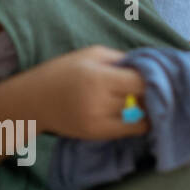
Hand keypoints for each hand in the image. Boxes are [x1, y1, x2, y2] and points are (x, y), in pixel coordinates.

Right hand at [30, 46, 150, 139]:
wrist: (31, 101)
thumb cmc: (64, 71)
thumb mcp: (93, 54)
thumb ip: (124, 59)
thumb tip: (153, 66)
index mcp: (99, 78)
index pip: (142, 82)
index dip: (155, 78)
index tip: (158, 75)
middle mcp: (99, 102)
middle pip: (143, 100)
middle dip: (153, 94)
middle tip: (158, 88)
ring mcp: (97, 122)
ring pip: (140, 117)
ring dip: (148, 109)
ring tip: (147, 100)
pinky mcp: (96, 135)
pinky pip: (130, 130)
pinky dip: (139, 122)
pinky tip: (138, 113)